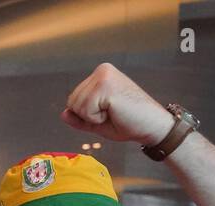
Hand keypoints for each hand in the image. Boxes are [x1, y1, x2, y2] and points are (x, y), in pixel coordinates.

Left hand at [61, 63, 175, 147]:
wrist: (151, 126)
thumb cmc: (128, 123)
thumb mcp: (97, 122)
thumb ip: (79, 118)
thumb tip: (63, 114)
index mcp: (100, 75)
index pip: (73, 99)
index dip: (87, 115)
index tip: (109, 113)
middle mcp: (101, 70)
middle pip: (72, 102)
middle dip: (88, 116)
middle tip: (112, 113)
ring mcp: (103, 76)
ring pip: (76, 106)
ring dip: (93, 117)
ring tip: (114, 112)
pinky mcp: (106, 85)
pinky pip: (85, 110)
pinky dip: (97, 119)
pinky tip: (115, 112)